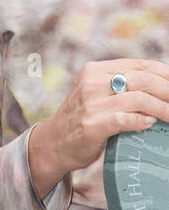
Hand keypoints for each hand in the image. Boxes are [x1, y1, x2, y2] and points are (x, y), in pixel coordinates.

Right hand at [29, 59, 168, 199]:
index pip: (141, 65)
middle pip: (144, 80)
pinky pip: (127, 119)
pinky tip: (149, 124)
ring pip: (140, 99)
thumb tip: (160, 86)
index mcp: (96, 70)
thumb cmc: (82, 119)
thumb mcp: (95, 93)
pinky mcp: (93, 125)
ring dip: (163, 109)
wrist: (53, 144)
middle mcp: (93, 83)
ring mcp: (92, 104)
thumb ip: (119, 85)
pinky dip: (143, 122)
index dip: (165, 74)